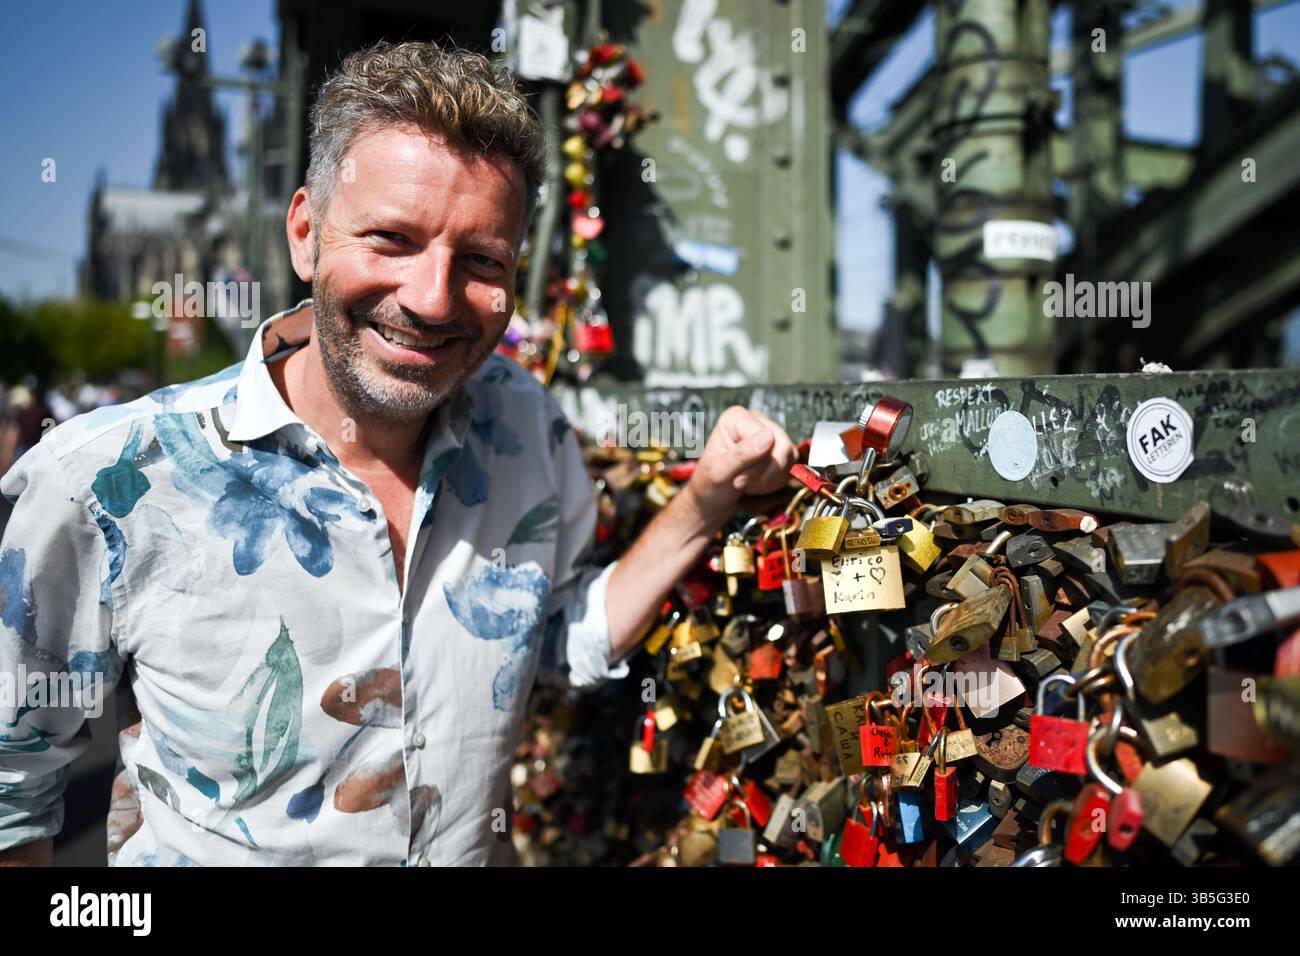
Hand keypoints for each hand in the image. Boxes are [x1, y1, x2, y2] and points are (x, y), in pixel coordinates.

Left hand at [683, 406, 796, 525]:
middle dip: (765, 474)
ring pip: (790, 457)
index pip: (767, 437)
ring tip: (748, 482)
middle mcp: (756, 420)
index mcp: (736, 418)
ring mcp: (770, 433)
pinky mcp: (779, 449)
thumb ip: (741, 454)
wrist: (712, 499)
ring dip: (770, 479)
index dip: (758, 464)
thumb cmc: (709, 482)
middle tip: (742, 482)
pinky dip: (776, 481)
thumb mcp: (719, 471)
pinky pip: (792, 465)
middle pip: (783, 447)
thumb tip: (768, 437)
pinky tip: (758, 483)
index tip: (737, 479)